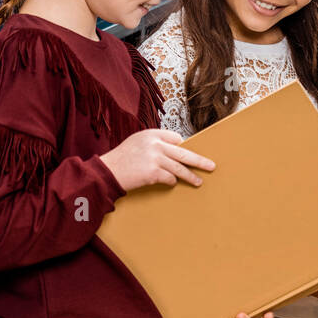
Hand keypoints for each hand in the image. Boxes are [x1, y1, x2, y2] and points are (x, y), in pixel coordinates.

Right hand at [100, 128, 215, 191]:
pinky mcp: (153, 172)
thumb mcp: (137, 143)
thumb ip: (154, 144)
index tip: (188, 153)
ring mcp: (155, 158)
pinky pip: (170, 178)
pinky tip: (171, 183)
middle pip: (184, 153)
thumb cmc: (121, 159)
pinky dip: (171, 181)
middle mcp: (154, 144)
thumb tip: (175, 151)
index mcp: (151, 134)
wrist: (106, 172)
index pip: (175, 138)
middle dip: (199, 160)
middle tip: (211, 166)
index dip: (182, 147)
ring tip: (198, 181)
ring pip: (180, 168)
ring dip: (190, 176)